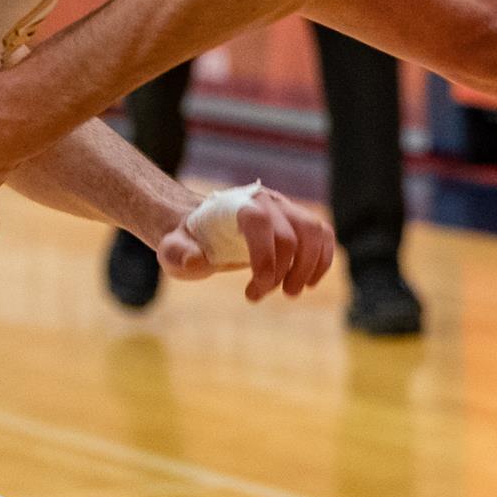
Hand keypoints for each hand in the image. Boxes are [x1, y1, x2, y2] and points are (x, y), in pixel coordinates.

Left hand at [152, 185, 335, 300]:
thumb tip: (194, 259)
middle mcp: (267, 201)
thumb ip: (178, 253)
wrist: (202, 228)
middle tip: (256, 296)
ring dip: (309, 268)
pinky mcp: (298, 222)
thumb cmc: (187, 241)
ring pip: (315, 232)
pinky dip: (322, 261)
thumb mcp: (172, 249)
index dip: (265, 256)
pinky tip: (307, 283)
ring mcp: (286, 209)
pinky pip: (323, 235)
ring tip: (289, 292)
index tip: (255, 289)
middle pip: (292, 233)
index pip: (259, 222)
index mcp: (236, 204)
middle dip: (280, 273)